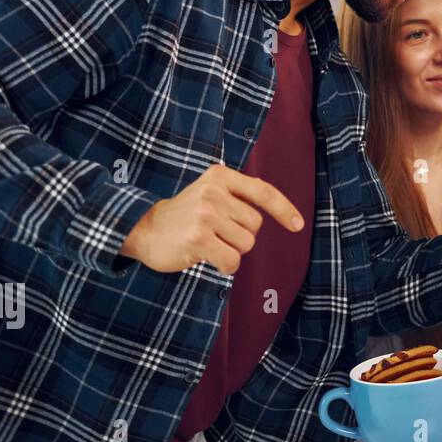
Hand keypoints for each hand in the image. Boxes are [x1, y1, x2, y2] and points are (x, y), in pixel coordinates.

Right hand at [119, 163, 303, 274]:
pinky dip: (225, 266)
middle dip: (241, 235)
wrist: (142, 229)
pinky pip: (233, 260)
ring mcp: (206, 215)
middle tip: (215, 232)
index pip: (263, 192)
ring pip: (246, 244)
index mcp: (220, 176)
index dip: (284, 209)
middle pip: (255, 225)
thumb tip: (282, 214)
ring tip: (208, 242)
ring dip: (231, 250)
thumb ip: (239, 196)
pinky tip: (207, 257)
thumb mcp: (210, 192)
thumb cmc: (185, 215)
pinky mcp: (198, 238)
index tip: (298, 225)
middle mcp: (214, 192)